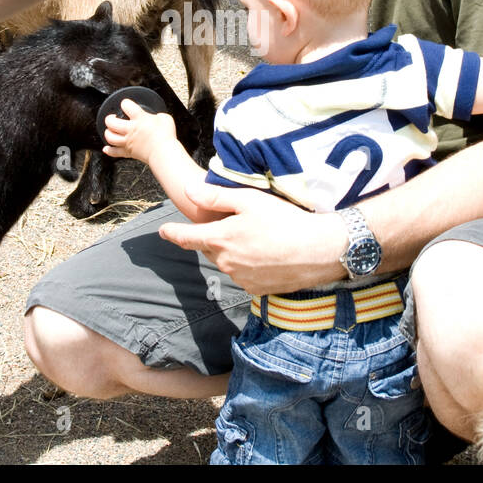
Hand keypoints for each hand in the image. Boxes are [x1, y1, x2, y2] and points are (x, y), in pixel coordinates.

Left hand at [102, 98, 174, 162]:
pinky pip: (114, 152)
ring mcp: (128, 142)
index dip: (125, 103)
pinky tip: (106, 148)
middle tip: (113, 118)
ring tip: (111, 130)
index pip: (126, 105)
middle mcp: (130, 130)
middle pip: (111, 122)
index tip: (126, 104)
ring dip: (108, 133)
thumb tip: (157, 117)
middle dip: (109, 119)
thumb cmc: (166, 137)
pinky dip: (109, 150)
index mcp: (139, 118)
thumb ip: (159, 116)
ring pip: (110, 137)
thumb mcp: (166, 119)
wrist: (164, 153)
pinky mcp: (129, 152)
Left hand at [159, 183, 348, 296]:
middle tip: (232, 225)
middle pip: (209, 249)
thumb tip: (188, 192)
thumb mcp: (249, 200)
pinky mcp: (257, 290)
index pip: (187, 238)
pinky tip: (266, 254)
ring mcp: (241, 279)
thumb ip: (215, 198)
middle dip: (213, 238)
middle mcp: (225, 263)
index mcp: (220, 239)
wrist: (319, 251)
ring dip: (233, 251)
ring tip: (257, 238)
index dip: (173, 233)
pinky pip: (244, 274)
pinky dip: (249, 264)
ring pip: (227, 262)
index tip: (163, 231)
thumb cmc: (285, 221)